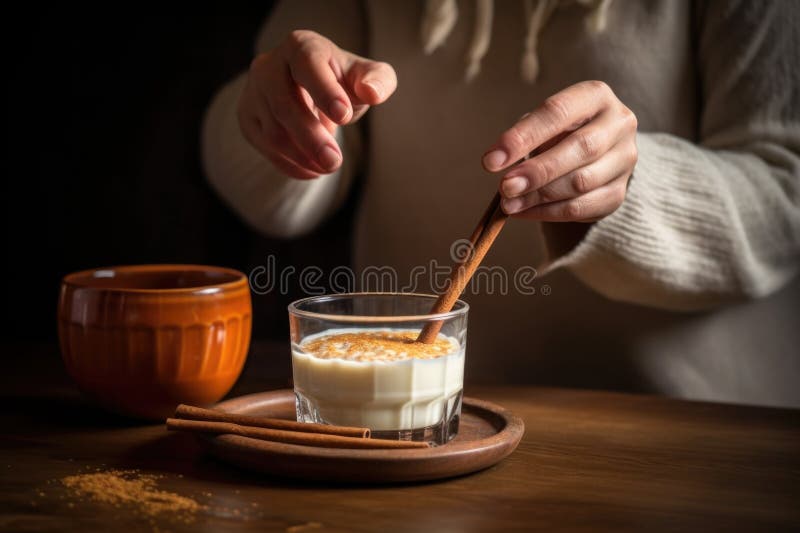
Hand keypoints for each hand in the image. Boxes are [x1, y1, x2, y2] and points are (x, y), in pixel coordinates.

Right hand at [238, 30, 396, 178]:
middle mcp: (269, 65)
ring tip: (329, 166)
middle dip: (311, 137)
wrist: (315, 95)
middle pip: (284, 104)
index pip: (307, 63)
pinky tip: (313, 171)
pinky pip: (264, 146)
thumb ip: (378, 81)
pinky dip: (290, 165)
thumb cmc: (343, 83)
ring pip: (272, 131)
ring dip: (302, 156)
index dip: (323, 90)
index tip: (343, 116)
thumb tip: (371, 92)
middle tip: (334, 162)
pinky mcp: (247, 118)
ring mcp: (254, 92)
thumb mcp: (367, 78)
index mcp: (301, 46)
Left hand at [484, 81, 637, 221]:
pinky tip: (524, 212)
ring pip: (582, 182)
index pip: (557, 112)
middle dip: (537, 171)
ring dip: (539, 196)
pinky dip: (549, 213)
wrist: (594, 154)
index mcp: (595, 96)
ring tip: (509, 204)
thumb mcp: (543, 124)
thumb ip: (524, 137)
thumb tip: (496, 160)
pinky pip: (583, 207)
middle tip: (504, 187)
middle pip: (580, 148)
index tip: (491, 160)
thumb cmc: (560, 133)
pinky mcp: (618, 192)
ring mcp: (624, 159)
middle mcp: (619, 123)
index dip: (523, 136)